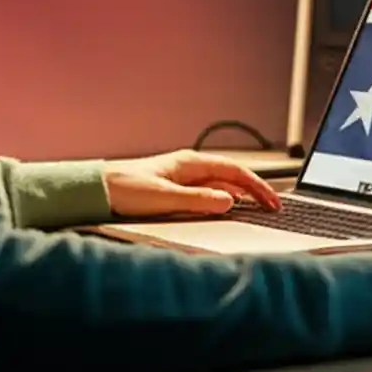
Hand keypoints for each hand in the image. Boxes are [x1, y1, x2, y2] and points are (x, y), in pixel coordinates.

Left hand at [103, 150, 281, 217]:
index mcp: (190, 163)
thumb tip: (229, 202)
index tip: (273, 203)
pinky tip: (229, 207)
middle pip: (233, 176)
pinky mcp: (176, 188)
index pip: (236, 172)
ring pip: (223, 183)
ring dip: (243, 194)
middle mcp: (190, 167)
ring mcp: (184, 177)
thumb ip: (198, 200)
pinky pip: (210, 191)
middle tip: (275, 207)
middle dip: (256, 190)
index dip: (258, 187)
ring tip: (260, 207)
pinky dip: (226, 198)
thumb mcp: (164, 198)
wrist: (96, 190)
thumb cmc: (124, 189)